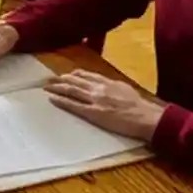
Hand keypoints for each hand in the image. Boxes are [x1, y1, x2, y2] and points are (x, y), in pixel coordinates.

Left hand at [44, 70, 166, 141]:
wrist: (147, 117)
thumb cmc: (140, 106)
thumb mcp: (125, 89)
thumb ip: (112, 86)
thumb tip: (105, 84)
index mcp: (108, 82)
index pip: (86, 75)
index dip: (73, 75)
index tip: (65, 75)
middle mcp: (99, 88)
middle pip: (75, 81)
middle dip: (60, 79)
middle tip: (48, 80)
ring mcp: (95, 100)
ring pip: (71, 90)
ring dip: (57, 88)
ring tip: (46, 87)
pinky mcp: (94, 113)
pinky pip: (74, 106)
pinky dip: (61, 101)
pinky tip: (52, 99)